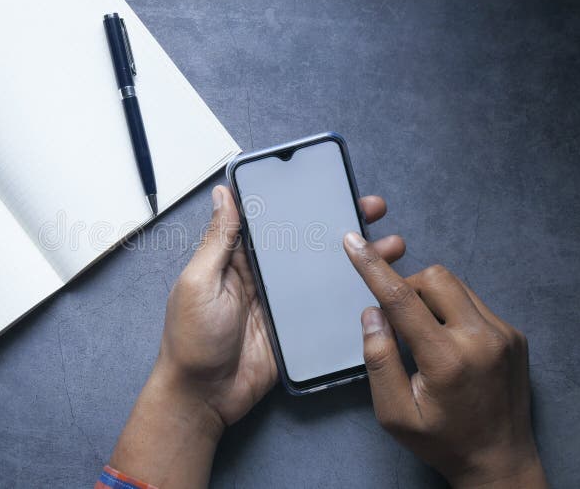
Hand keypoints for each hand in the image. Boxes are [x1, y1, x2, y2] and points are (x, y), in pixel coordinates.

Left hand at [159, 185, 404, 425]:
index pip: (271, 220)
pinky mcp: (295, 328)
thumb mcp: (199, 282)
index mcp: (236, 258)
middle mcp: (262, 275)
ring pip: (321, 271)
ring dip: (353, 258)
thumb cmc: (190, 339)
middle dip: (337, 223)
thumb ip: (217, 241)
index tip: (327, 182)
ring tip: (389, 244)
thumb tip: (222, 194)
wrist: (202, 397)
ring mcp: (281, 302)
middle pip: (304, 242)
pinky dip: (349, 295)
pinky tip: (375, 285)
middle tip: (372, 208)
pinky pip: (325, 306)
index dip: (297, 200)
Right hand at [343, 232, 546, 487]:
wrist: (499, 460)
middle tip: (398, 320)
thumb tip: (372, 314)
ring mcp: (503, 335)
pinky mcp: (514, 335)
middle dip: (407, 288)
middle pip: (435, 278)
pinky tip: (449, 342)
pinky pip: (474, 302)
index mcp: (446, 359)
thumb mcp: (395, 414)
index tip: (354, 244)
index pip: (402, 299)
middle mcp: (481, 339)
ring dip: (431, 298)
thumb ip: (379, 360)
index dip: (372, 268)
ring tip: (424, 334)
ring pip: (456, 285)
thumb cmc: (442, 440)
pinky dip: (452, 311)